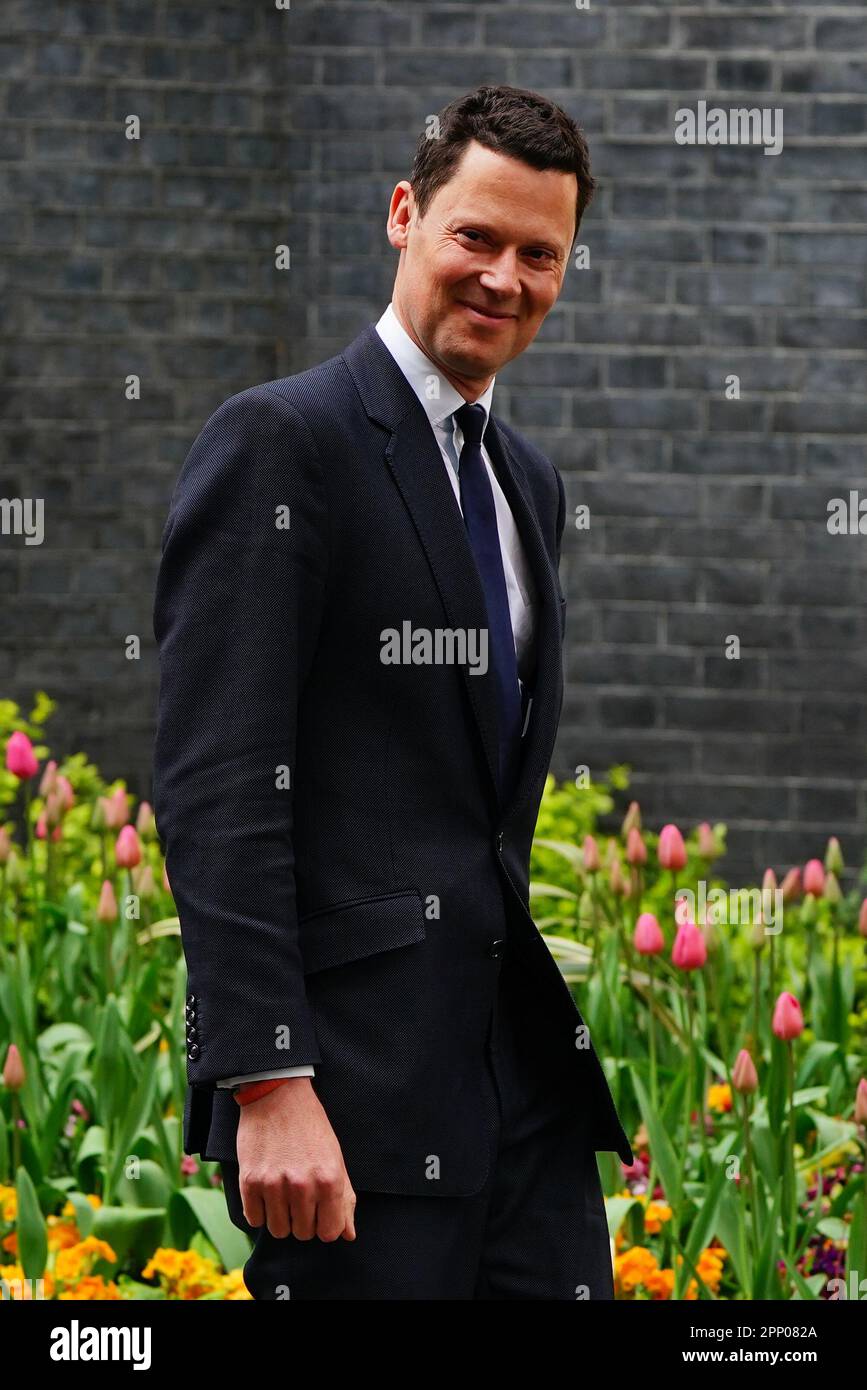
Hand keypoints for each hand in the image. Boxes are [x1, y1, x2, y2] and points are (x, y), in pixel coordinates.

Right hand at [236, 1077, 356, 1241]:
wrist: (277, 1095)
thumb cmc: (310, 1126)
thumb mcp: (335, 1157)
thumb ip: (344, 1198)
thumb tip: (348, 1235)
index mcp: (329, 1179)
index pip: (330, 1232)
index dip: (325, 1225)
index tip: (319, 1213)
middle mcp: (302, 1185)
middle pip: (303, 1233)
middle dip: (302, 1220)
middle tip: (299, 1197)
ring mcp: (274, 1184)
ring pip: (277, 1230)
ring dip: (280, 1218)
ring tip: (281, 1194)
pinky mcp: (249, 1181)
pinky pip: (253, 1219)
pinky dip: (259, 1211)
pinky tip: (265, 1192)